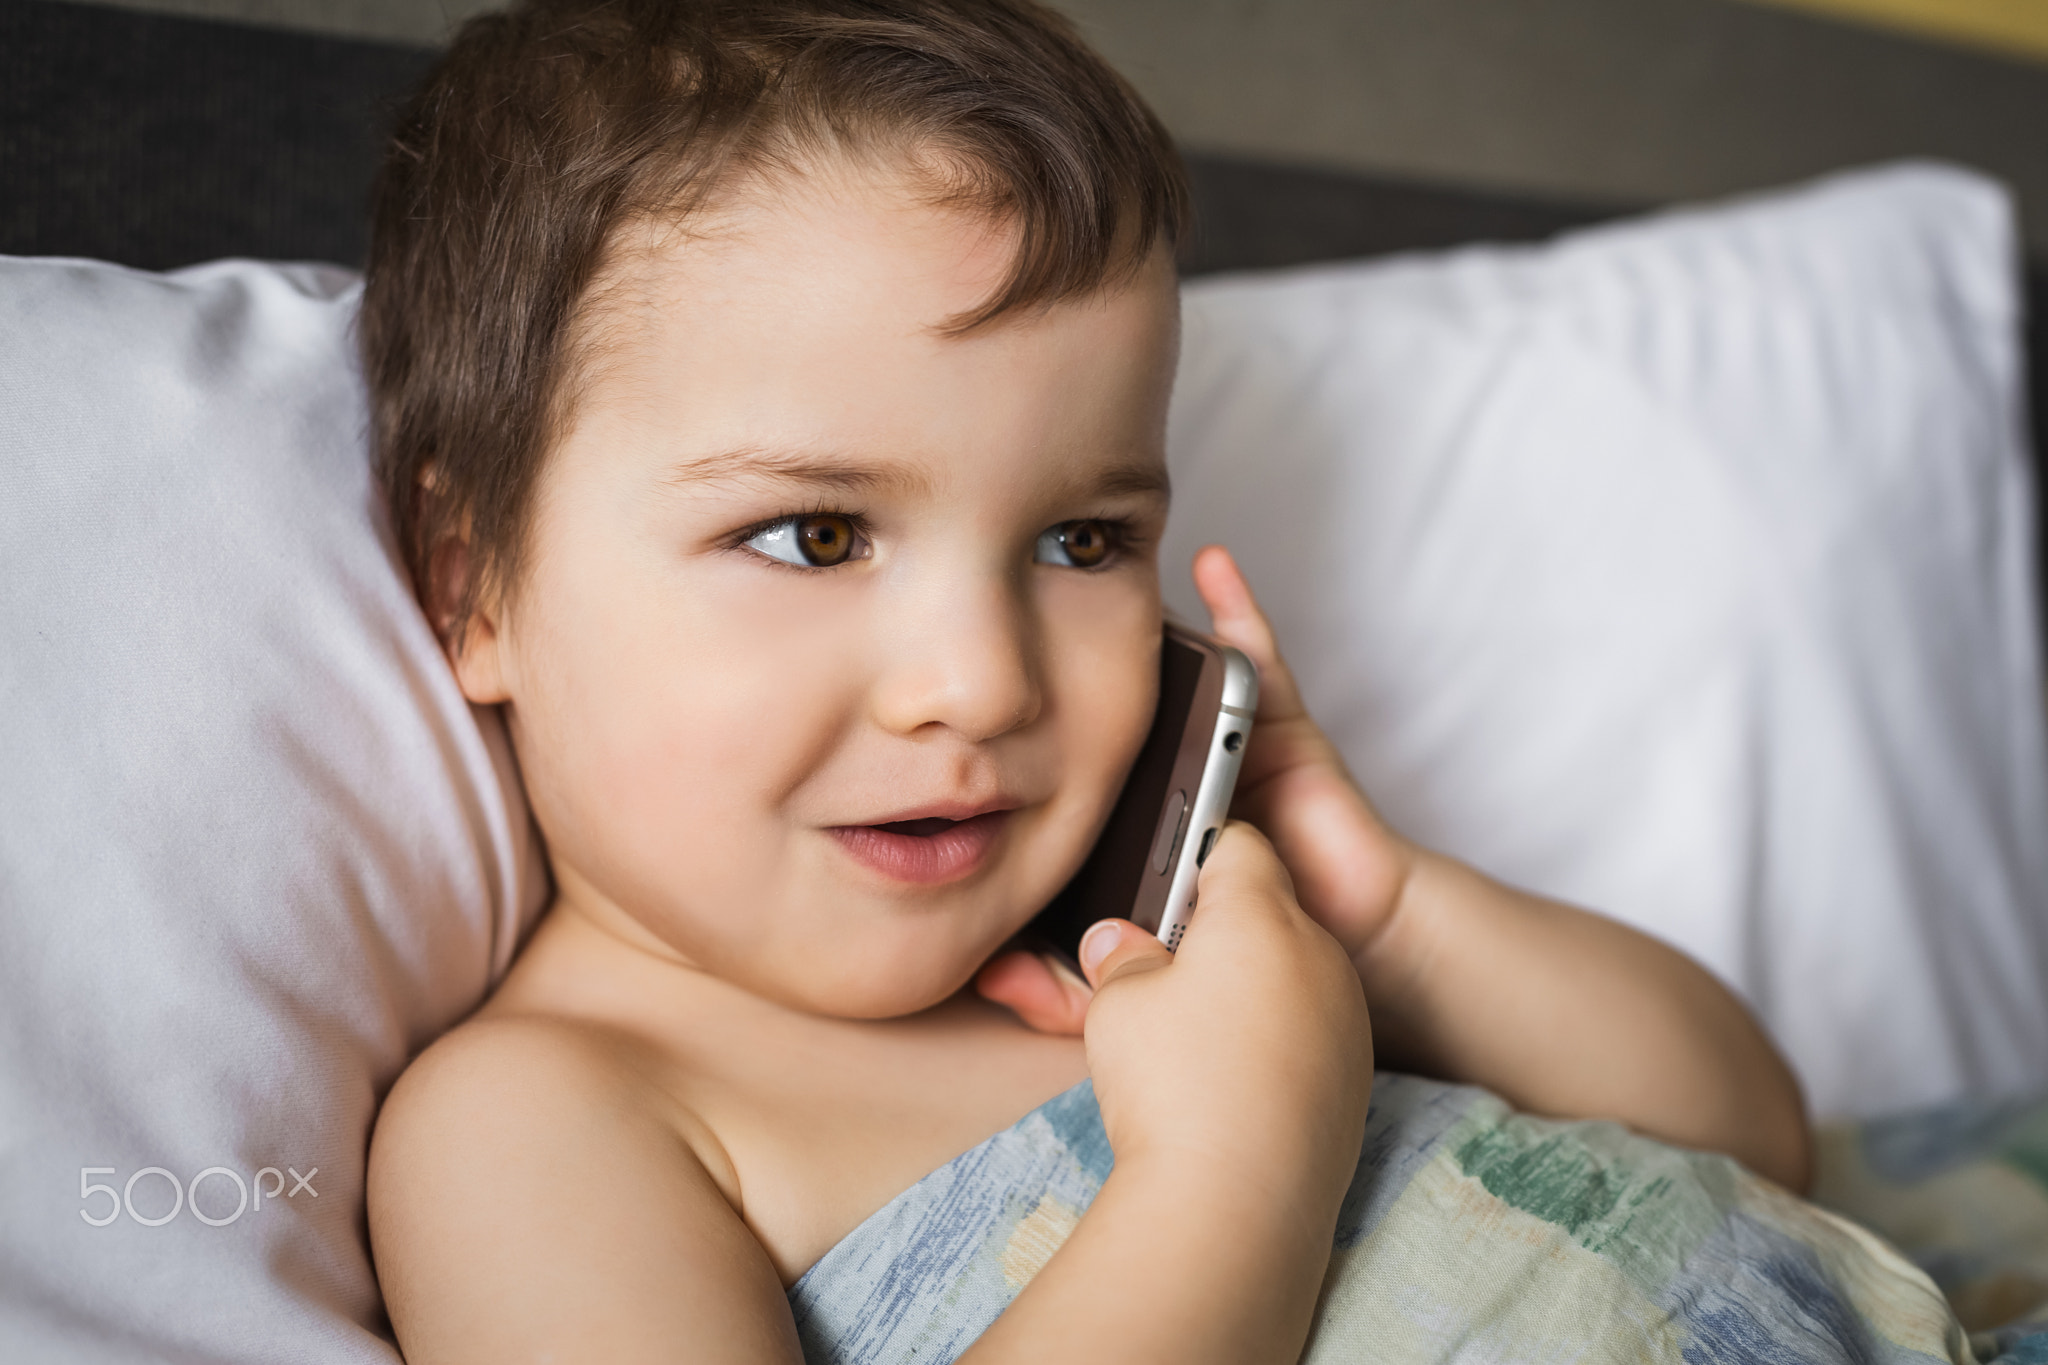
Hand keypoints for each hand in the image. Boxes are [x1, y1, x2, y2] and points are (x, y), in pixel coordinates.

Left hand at [977, 545, 1414, 1031]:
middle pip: (1111, 708)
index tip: (970, 713)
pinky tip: (1211, 565)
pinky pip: (1258, 657)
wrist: (1354, 943)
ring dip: (1142, 621)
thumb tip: (987, 975)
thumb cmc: (1254, 956)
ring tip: (1094, 568)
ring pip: (1174, 672)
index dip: (1025, 736)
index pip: (1068, 766)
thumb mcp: (1140, 979)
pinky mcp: (1283, 724)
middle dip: (1068, 666)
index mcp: (1131, 824)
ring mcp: (1225, 741)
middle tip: (1013, 622)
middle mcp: (1172, 773)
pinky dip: (1236, 605)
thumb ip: (1069, 992)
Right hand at [1074, 824, 1372, 1195]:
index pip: (1236, 843)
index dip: (1191, 857)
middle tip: (1159, 977)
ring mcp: (1345, 1018)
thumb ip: (1121, 957)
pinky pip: (1310, 1033)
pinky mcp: (1356, 1078)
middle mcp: (1319, 954)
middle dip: (1215, 934)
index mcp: (1261, 913)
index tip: (1159, 889)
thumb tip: (1118, 944)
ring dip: (1247, 990)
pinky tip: (1230, 1085)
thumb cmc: (1175, 1088)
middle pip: (1266, 912)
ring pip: (1290, 976)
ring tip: (1190, 1042)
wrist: (1238, 1209)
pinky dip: (1273, 1044)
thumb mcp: (1117, 1003)